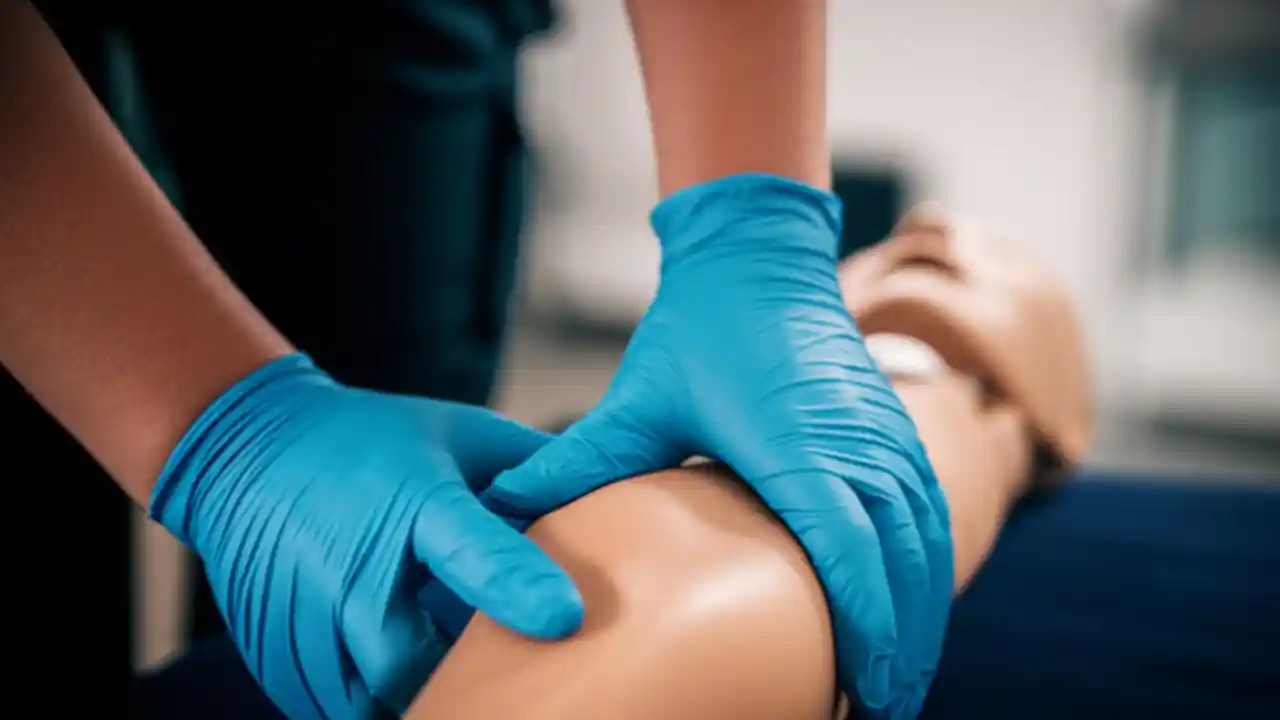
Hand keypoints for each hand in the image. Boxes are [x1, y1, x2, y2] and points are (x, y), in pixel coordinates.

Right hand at [150, 354, 583, 718]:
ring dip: (413, 700)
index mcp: (415, 502)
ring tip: (454, 690)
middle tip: (504, 681)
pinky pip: (326, 706)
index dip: (515, 586)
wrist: (247, 449)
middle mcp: (355, 563)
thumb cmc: (372, 439)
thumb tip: (614, 488)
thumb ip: (533, 467)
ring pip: (368, 699)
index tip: (563, 618)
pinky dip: (365, 705)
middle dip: (462, 682)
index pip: (470, 549)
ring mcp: (305, 612)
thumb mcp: (459, 434)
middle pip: (411, 658)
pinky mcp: (274, 647)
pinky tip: (395, 684)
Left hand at [484, 174, 952, 717]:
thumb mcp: (638, 399)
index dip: (866, 635)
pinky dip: (929, 570)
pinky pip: (932, 513)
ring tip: (901, 686)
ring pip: (929, 544)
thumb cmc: (699, 329)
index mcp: (799, 446)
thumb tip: (501, 508)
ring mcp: (887, 435)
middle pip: (904, 568)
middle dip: (903, 650)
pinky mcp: (896, 429)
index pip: (850, 557)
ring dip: (922, 618)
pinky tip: (915, 612)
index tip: (864, 699)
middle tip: (881, 717)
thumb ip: (579, 461)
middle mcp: (859, 445)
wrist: (758, 256)